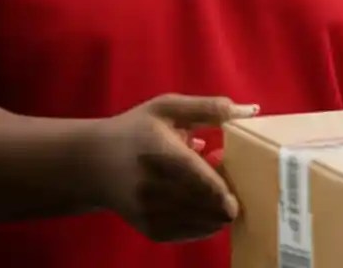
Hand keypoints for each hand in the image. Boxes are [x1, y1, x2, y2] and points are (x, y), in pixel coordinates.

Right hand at [87, 94, 258, 242]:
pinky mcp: (151, 229)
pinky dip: (205, 224)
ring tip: (219, 194)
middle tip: (233, 187)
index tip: (235, 197)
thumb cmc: (136, 130)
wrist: (94, 163)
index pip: (196, 179)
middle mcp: (153, 188)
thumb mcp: (167, 108)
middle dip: (225, 201)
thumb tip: (249, 110)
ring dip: (217, 213)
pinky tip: (207, 208)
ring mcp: (150, 213)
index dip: (220, 192)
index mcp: (160, 153)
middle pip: (203, 205)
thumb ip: (207, 108)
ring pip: (199, 223)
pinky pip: (189, 233)